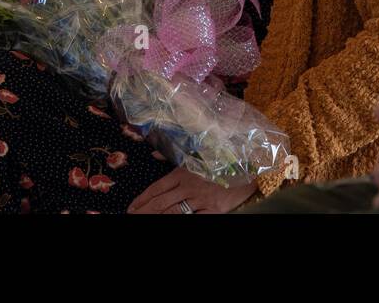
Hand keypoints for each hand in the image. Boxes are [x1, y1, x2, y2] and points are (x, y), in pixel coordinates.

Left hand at [127, 167, 257, 213]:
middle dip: (144, 212)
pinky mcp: (213, 210)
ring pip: (173, 213)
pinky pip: (193, 219)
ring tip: (145, 222)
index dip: (142, 199)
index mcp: (183, 172)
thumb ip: (172, 157)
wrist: (246, 170)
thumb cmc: (218, 163)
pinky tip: (169, 224)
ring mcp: (201, 199)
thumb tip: (153, 154)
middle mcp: (189, 186)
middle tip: (132, 218)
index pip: (156, 188)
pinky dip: (180, 222)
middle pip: (161, 203)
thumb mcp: (194, 157)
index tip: (131, 208)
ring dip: (156, 218)